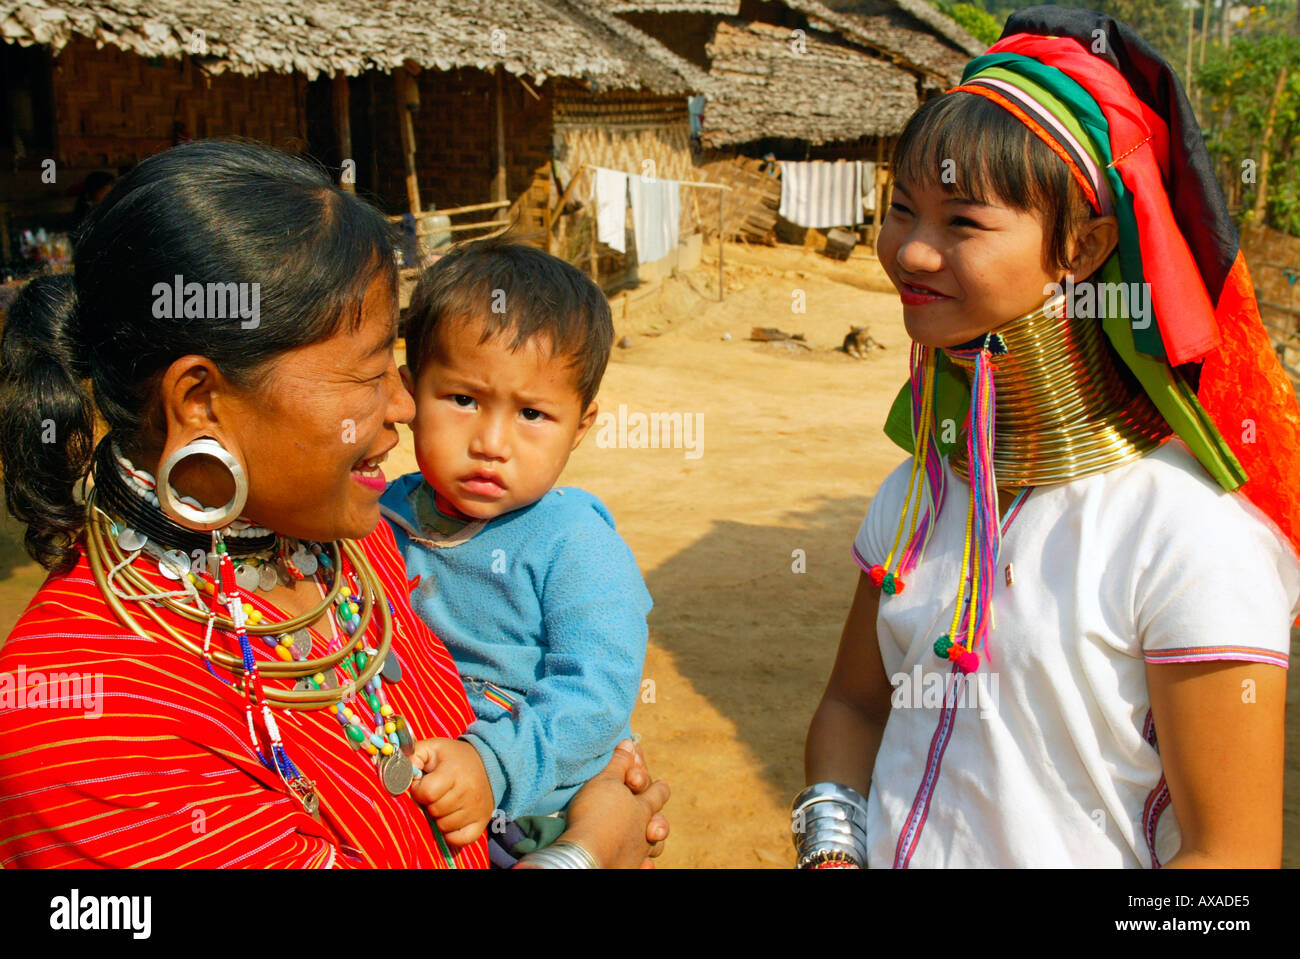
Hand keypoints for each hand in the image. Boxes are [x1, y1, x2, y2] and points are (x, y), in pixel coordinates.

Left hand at [410, 738, 494, 847]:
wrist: (487, 762)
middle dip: (429, 804)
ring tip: (445, 803)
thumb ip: (412, 756)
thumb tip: (399, 772)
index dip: (419, 790)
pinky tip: (451, 819)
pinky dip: (451, 834)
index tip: (423, 784)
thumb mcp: (432, 748)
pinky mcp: (482, 822)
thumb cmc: (453, 757)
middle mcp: (468, 792)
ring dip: (439, 818)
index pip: (427, 793)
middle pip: (435, 811)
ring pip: (444, 826)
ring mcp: (476, 809)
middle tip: (436, 793)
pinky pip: (459, 839)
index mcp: (454, 772)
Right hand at [554, 740, 669, 867]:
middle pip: (659, 822)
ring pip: (654, 846)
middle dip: (658, 816)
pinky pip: (641, 866)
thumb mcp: (605, 781)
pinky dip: (642, 863)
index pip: (658, 792)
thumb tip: (630, 743)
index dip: (655, 785)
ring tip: (650, 838)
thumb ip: (620, 762)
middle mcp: (645, 831)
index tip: (655, 781)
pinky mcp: (628, 869)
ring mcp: (639, 853)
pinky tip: (642, 863)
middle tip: (655, 811)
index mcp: (644, 807)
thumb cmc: (595, 813)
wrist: (586, 854)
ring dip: (653, 841)